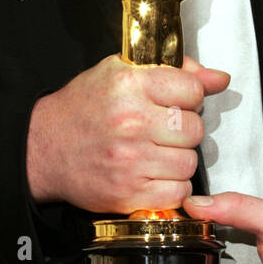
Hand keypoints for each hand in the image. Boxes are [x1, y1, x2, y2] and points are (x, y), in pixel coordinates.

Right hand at [25, 54, 229, 212]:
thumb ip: (174, 71)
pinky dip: (171, 187)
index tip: (175, 103)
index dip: (189, 97)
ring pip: (190, 162)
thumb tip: (219, 78)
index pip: (192, 89)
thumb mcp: (121, 72)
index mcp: (129, 84)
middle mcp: (131, 121)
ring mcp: (131, 160)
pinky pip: (178, 192)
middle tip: (162, 130)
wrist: (44, 148)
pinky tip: (152, 174)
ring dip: (178, 160)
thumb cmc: (83, 108)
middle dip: (184, 130)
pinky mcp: (128, 193)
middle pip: (194, 128)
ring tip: (155, 152)